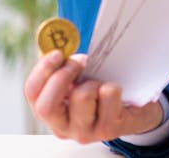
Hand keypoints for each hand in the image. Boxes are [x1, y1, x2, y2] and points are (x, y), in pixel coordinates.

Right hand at [24, 50, 162, 143]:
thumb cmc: (102, 89)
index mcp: (51, 110)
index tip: (59, 52)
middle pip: (46, 106)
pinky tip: (118, 94)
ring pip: (81, 96)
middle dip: (63, 75)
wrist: (136, 110)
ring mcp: (85, 132)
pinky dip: (114, 85)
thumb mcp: (80, 78)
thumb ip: (65, 63)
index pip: (32, 93)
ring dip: (93, 80)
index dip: (42, 70)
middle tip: (81, 61)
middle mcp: (63, 127)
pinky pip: (108, 93)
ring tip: (102, 83)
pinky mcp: (108, 129)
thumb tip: (59, 37)